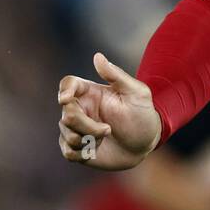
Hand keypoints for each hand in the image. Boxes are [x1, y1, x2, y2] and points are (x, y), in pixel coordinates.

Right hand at [58, 52, 161, 170]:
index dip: (63, 90)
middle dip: (86, 125)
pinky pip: (67, 151)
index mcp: (91, 92)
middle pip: (67, 113)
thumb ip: (116, 75)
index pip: (68, 84)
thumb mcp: (136, 92)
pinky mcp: (77, 148)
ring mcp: (77, 128)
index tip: (66, 99)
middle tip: (108, 130)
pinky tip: (96, 150)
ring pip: (67, 134)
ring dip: (87, 140)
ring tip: (105, 139)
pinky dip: (81, 153)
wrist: (146, 143)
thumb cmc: (143, 114)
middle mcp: (81, 109)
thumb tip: (97, 56)